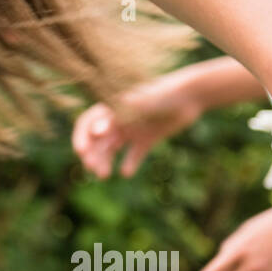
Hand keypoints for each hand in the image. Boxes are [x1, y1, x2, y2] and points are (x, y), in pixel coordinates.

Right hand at [72, 75, 202, 177]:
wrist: (190, 95)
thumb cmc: (161, 94)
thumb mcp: (138, 104)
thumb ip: (117, 117)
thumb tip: (96, 133)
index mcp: (111, 107)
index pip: (87, 123)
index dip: (81, 137)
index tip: (81, 153)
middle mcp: (119, 119)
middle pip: (97, 140)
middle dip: (93, 154)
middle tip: (93, 170)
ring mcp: (133, 129)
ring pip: (112, 149)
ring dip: (105, 161)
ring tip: (104, 176)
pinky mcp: (147, 138)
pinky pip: (134, 154)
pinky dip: (129, 163)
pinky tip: (127, 173)